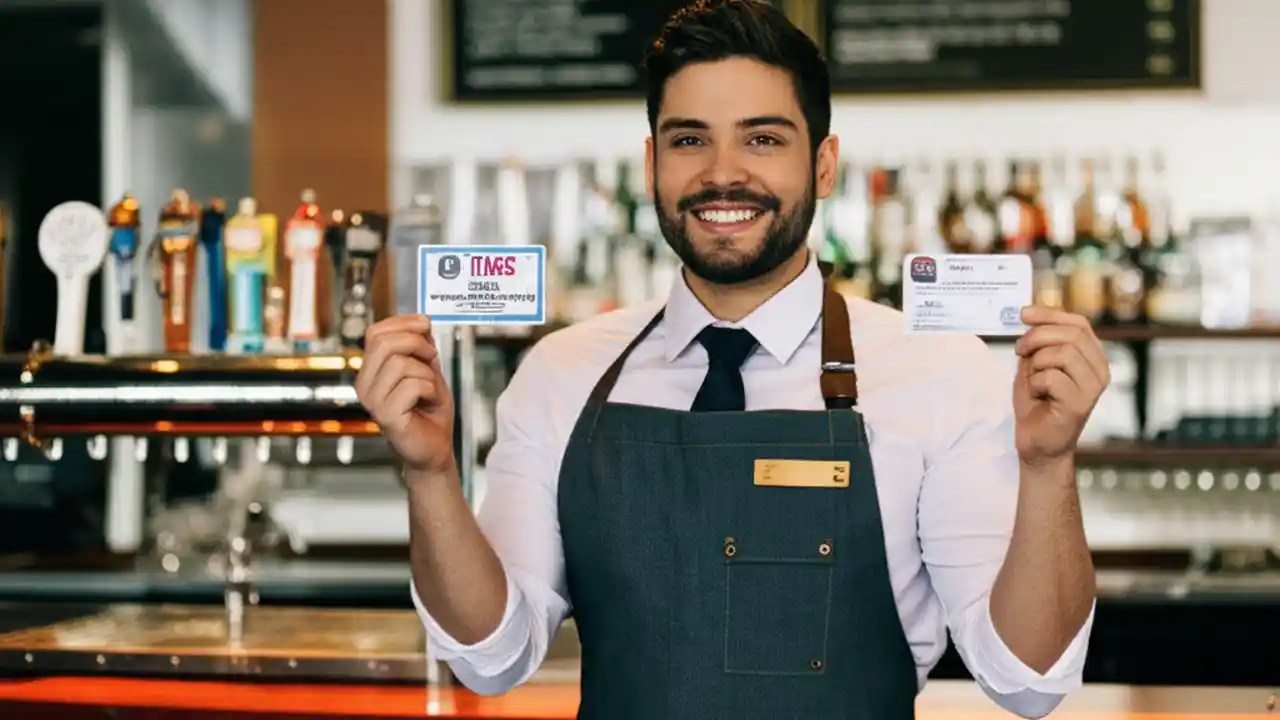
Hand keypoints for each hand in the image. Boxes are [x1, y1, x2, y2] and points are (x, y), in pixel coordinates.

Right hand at [356, 315, 455, 475]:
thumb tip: (421, 320)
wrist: (434, 449)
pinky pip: (412, 385)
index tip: (426, 325)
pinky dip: (430, 389)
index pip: (375, 332)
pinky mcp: (386, 415)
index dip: (403, 322)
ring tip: (430, 389)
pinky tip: (429, 402)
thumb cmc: (429, 411)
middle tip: (433, 358)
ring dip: (427, 372)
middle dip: (417, 343)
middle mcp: (365, 384)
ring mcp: (372, 401)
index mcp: (370, 371)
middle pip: (384, 342)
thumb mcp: (427, 369)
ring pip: (400, 363)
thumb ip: (421, 346)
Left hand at [1012, 306, 1110, 468]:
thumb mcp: (1036, 364)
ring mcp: (1093, 388)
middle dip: (1037, 337)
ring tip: (1033, 380)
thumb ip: (1039, 341)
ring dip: (1036, 363)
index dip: (1049, 314)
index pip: (1078, 323)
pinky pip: (1051, 377)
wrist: (1037, 444)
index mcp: (1093, 357)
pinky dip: (1036, 383)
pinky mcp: (1080, 404)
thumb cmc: (1037, 404)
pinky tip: (1039, 397)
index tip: (1023, 313)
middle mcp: (1100, 371)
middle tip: (1019, 350)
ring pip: (1062, 353)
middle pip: (1071, 334)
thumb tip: (1029, 312)